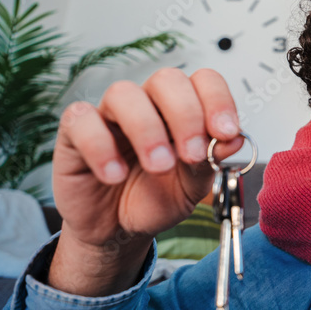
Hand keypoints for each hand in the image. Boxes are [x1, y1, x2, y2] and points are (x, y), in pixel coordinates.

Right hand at [49, 68, 243, 295]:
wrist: (118, 230)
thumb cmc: (156, 199)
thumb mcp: (193, 186)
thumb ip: (212, 161)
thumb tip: (235, 139)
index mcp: (182, 110)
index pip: (203, 81)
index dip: (218, 100)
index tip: (226, 133)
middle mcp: (148, 104)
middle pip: (167, 79)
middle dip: (186, 115)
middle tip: (192, 155)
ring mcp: (110, 115)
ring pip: (124, 93)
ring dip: (147, 130)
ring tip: (158, 167)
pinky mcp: (75, 133)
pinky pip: (81, 120)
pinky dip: (100, 147)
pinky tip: (115, 176)